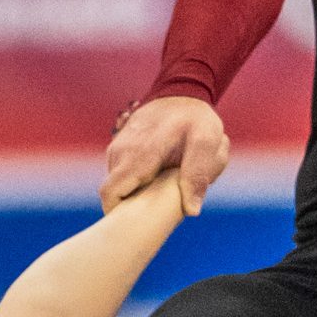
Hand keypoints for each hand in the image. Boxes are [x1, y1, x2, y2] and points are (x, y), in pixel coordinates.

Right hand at [101, 96, 228, 214]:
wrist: (180, 93)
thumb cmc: (195, 120)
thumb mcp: (206, 142)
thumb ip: (198, 174)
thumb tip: (191, 210)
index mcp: (140, 153)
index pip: (110, 193)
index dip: (117, 214)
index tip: (137, 223)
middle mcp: (121, 151)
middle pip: (111, 192)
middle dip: (129, 206)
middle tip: (155, 211)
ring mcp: (116, 148)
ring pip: (115, 184)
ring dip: (133, 193)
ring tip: (159, 193)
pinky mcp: (117, 148)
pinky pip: (118, 174)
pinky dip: (133, 182)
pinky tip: (155, 180)